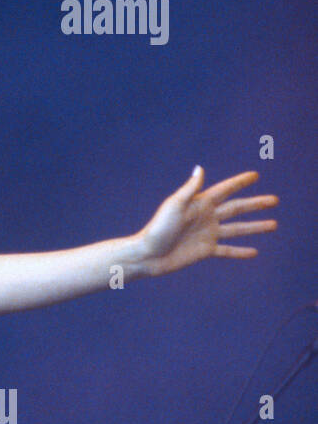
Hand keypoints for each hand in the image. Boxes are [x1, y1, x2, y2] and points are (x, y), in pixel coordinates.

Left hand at [136, 166, 278, 277]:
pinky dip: (240, 252)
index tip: (255, 175)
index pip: (225, 190)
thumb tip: (200, 168)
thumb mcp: (174, 206)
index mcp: (200, 204)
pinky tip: (254, 252)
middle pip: (237, 208)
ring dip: (255, 227)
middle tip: (275, 200)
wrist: (149, 254)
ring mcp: (208, 234)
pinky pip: (227, 251)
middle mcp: (206, 217)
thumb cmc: (159, 228)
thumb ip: (190, 189)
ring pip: (237, 229)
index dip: (240, 182)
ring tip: (274, 224)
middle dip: (256, 204)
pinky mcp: (205, 250)